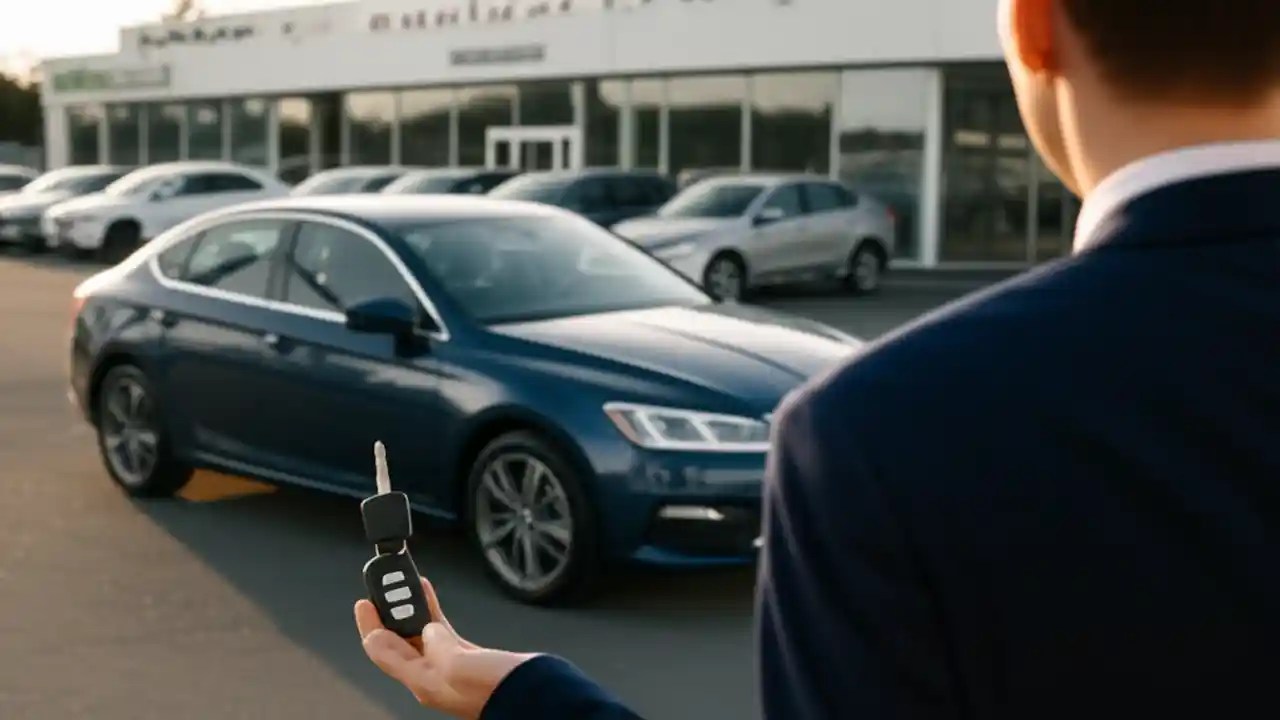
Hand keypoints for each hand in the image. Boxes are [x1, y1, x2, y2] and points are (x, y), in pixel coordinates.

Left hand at [354, 577, 538, 719]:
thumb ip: (437, 645)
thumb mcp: (458, 665)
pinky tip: (430, 598)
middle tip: (383, 588)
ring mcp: (450, 667)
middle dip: (389, 613)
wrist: (535, 696)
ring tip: (405, 586)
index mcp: (422, 681)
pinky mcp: (468, 658)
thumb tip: (429, 630)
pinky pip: (440, 631)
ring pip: (419, 633)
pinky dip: (432, 612)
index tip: (364, 601)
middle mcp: (432, 675)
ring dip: (410, 609)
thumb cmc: (499, 690)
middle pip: (398, 640)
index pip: (382, 651)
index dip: (370, 625)